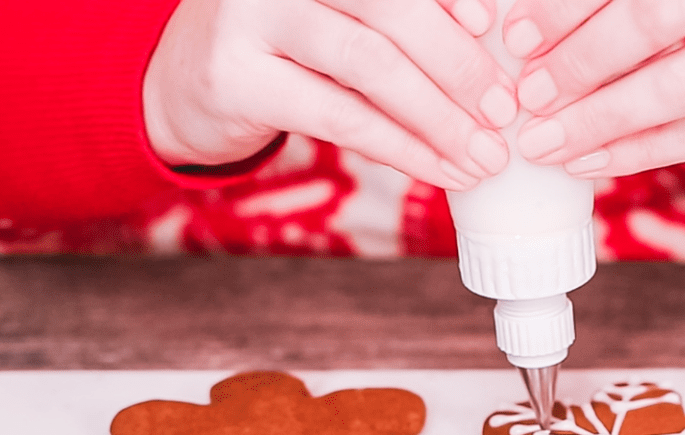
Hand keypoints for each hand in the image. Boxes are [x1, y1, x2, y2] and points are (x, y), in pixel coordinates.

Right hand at [143, 0, 522, 189]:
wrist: (180, 84)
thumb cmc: (284, 46)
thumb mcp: (336, 15)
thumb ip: (395, 19)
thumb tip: (489, 45)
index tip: (495, 30)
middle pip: (391, 8)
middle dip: (457, 64)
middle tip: (503, 110)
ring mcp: (251, 18)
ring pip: (369, 64)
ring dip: (437, 117)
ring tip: (481, 155)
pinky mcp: (237, 79)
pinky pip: (340, 117)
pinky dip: (401, 148)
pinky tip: (439, 169)